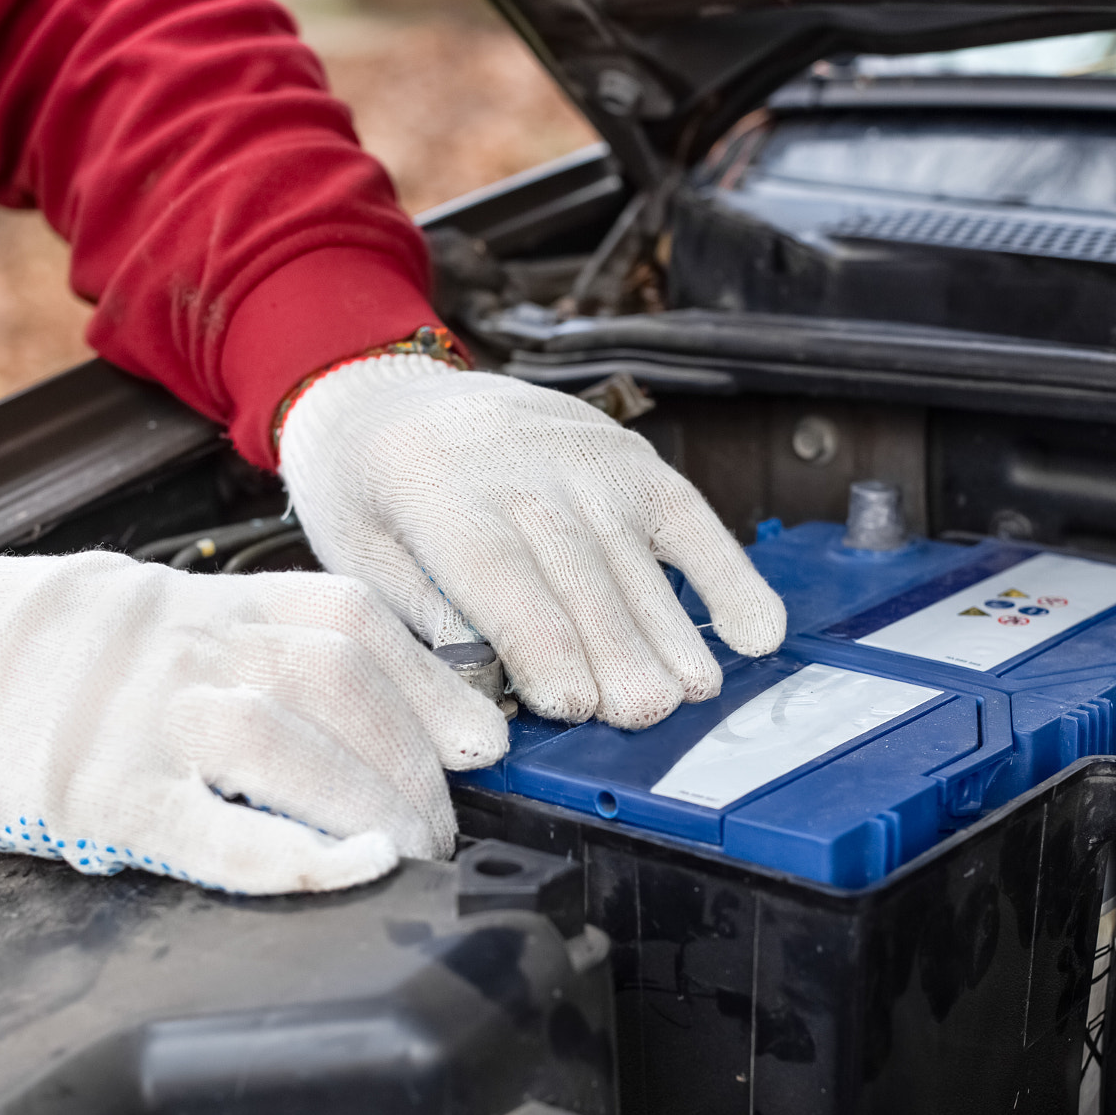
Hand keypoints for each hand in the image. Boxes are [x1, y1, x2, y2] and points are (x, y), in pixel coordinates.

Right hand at [0, 536, 507, 892]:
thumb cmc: (4, 643)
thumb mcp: (130, 607)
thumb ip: (223, 635)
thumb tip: (332, 684)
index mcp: (190, 597)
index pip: (347, 618)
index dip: (429, 681)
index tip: (477, 735)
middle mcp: (176, 644)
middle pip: (337, 680)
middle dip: (412, 758)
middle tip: (440, 821)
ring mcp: (132, 717)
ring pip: (287, 740)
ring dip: (370, 802)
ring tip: (402, 852)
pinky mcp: (87, 794)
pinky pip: (206, 827)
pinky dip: (288, 854)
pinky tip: (344, 870)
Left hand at [279, 355, 785, 728]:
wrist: (387, 398)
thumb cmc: (371, 494)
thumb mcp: (363, 559)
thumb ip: (427, 621)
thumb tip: (490, 695)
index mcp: (438, 493)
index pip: (503, 574)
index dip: (545, 644)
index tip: (573, 706)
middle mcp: (521, 467)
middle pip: (580, 571)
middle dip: (619, 651)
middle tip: (645, 716)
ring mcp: (583, 457)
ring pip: (636, 555)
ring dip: (671, 630)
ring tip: (693, 691)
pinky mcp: (628, 458)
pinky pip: (690, 519)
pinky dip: (727, 575)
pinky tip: (753, 631)